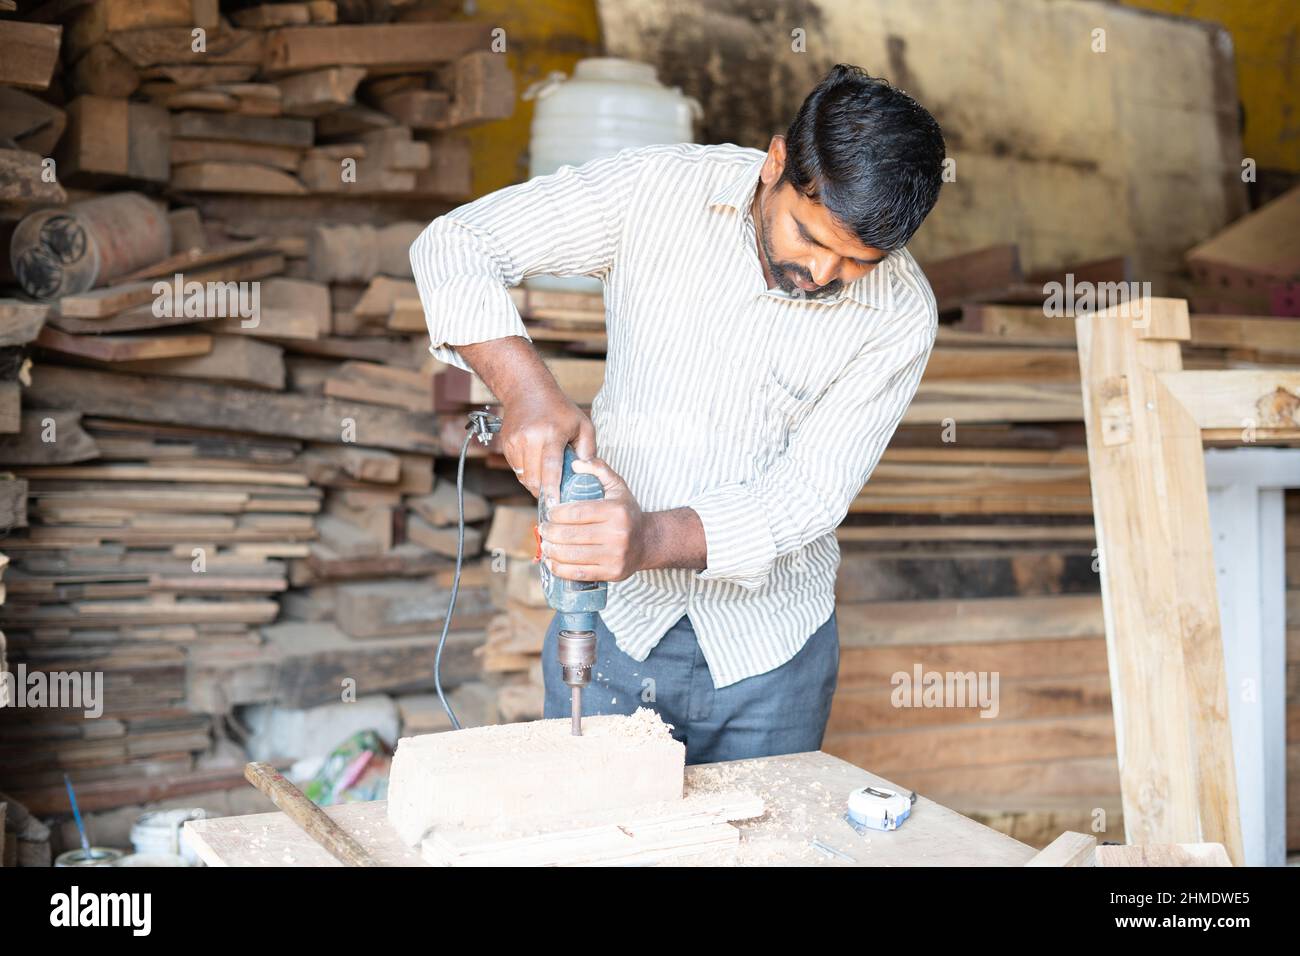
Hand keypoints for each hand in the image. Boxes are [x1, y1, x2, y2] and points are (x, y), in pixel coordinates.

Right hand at [500, 390, 594, 503]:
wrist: (527, 391)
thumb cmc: (559, 408)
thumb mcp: (583, 424)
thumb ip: (589, 450)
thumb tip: (588, 473)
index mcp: (551, 433)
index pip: (550, 468)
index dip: (552, 489)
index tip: (555, 505)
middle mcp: (530, 438)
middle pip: (534, 478)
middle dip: (543, 492)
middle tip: (556, 497)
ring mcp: (515, 442)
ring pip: (523, 476)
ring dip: (535, 483)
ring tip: (547, 477)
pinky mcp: (506, 444)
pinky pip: (517, 469)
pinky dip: (527, 472)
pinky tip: (537, 464)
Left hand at [539, 456, 647, 581]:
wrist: (648, 542)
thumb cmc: (627, 512)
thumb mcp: (617, 486)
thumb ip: (598, 469)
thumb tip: (575, 463)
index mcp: (616, 511)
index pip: (577, 512)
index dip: (556, 514)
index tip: (549, 513)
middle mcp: (617, 534)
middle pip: (571, 535)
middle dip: (550, 532)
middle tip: (543, 529)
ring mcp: (615, 556)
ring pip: (572, 555)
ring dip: (552, 550)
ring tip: (546, 544)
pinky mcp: (612, 573)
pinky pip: (578, 574)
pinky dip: (560, 569)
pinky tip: (552, 561)